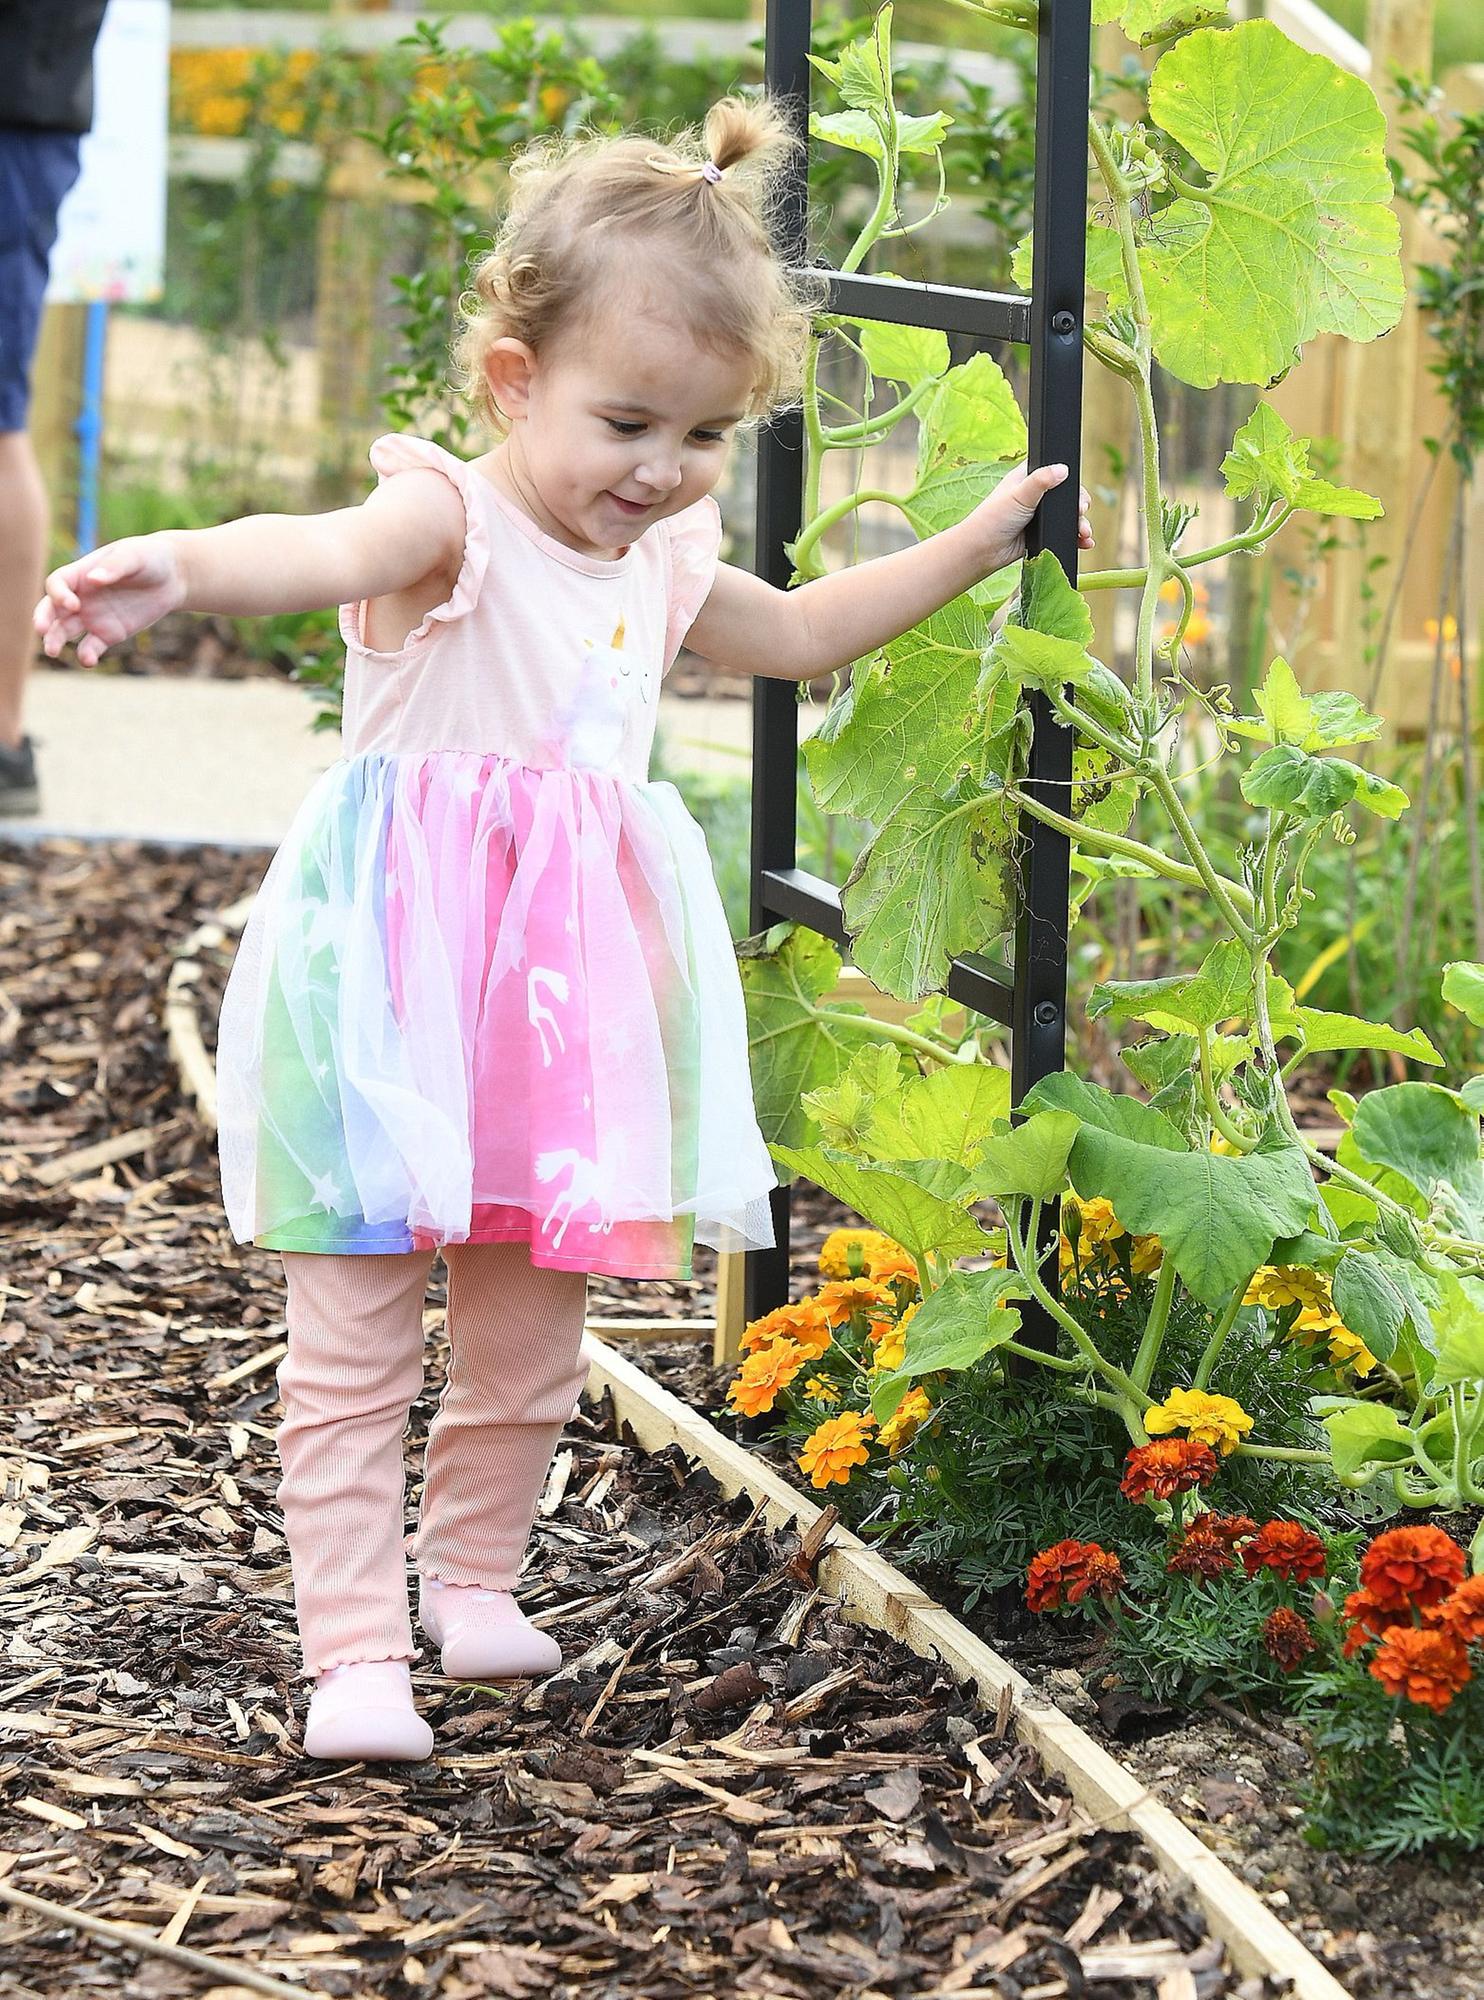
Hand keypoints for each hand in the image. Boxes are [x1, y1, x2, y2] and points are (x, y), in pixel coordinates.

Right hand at [33, 533, 187, 667]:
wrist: (172, 577)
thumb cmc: (149, 558)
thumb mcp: (134, 556)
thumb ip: (114, 566)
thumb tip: (93, 579)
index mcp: (81, 573)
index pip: (58, 584)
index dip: (58, 594)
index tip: (73, 604)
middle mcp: (81, 596)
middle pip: (52, 609)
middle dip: (44, 619)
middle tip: (41, 630)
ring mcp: (92, 617)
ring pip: (65, 630)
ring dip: (56, 640)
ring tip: (51, 651)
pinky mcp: (108, 634)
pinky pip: (91, 647)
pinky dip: (86, 655)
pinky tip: (88, 660)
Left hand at [972, 461, 1093, 571]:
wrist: (983, 550)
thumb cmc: (994, 518)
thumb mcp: (1019, 494)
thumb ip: (1041, 480)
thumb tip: (1063, 469)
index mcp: (1028, 477)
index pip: (1055, 470)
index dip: (1069, 478)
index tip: (1076, 491)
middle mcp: (1035, 494)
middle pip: (1066, 495)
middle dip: (1078, 505)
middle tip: (1081, 511)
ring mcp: (1039, 515)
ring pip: (1067, 516)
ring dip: (1079, 524)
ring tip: (1084, 533)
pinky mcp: (1041, 533)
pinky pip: (1063, 533)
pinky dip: (1075, 537)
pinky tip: (1084, 542)